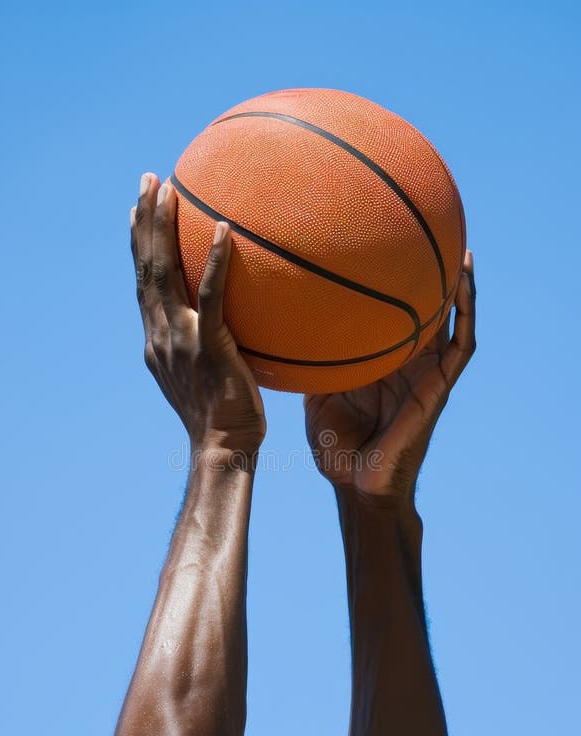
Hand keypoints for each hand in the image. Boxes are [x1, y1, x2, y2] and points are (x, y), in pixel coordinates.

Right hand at [131, 173, 265, 461]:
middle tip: (147, 181)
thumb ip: (210, 345)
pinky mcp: (208, 345)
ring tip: (166, 189)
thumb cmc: (224, 417)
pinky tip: (224, 229)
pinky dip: (214, 261)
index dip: (137, 247)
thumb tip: (232, 326)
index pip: (143, 284)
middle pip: (146, 267)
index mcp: (158, 340)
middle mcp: (161, 334)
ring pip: (164, 273)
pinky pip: (210, 295)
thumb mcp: (208, 375)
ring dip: (162, 227)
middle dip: (144, 221)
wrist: (222, 446)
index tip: (136, 213)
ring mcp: (181, 338)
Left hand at [304, 251, 475, 499]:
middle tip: (427, 235)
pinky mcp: (440, 388)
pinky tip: (463, 287)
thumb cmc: (337, 448)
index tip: (382, 251)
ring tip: (458, 249)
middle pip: (425, 314)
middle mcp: (408, 365)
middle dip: (429, 279)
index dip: (393, 290)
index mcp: (381, 365)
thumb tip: (285, 332)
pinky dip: (466, 315)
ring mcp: (426, 375)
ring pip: (451, 323)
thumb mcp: (318, 397)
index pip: (391, 320)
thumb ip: (313, 365)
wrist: (356, 486)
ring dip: (458, 288)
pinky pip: (461, 347)